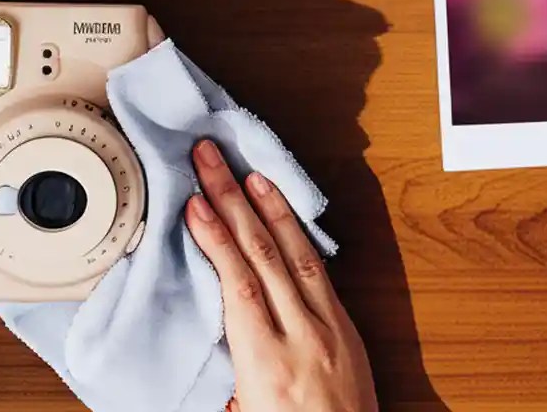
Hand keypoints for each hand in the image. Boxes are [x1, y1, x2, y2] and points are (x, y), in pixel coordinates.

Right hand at [185, 140, 376, 411]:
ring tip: (251, 174)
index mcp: (269, 364)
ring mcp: (333, 332)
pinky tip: (287, 219)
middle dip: (234, 201)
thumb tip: (217, 333)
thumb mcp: (243, 409)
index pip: (239, 285)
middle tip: (212, 161)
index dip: (216, 238)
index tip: (196, 204)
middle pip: (265, 256)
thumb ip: (229, 368)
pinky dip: (301, 240)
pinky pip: (323, 274)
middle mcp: (305, 339)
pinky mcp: (350, 333)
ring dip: (272, 209)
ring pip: (299, 256)